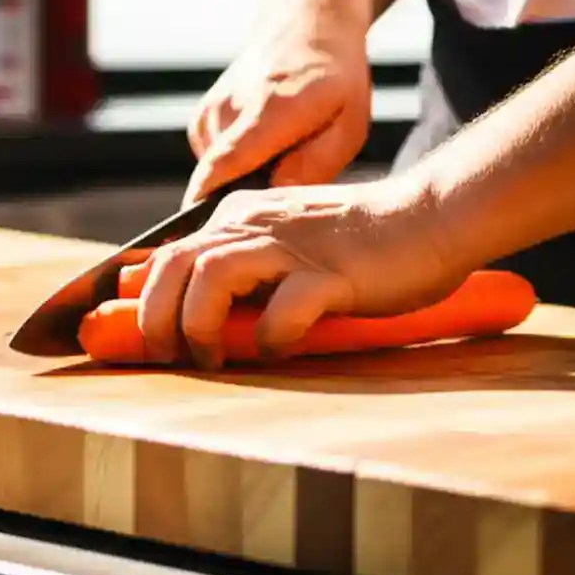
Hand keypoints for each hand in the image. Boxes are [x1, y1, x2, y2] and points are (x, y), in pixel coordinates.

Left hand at [136, 177, 466, 369]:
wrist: (429, 217)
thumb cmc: (357, 244)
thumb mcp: (284, 243)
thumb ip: (243, 265)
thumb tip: (193, 311)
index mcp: (239, 217)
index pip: (167, 254)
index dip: (145, 302)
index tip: (150, 342)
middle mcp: (254, 224)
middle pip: (174, 264)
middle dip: (157, 318)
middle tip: (169, 356)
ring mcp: (292, 246)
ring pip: (212, 277)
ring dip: (200, 325)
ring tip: (213, 358)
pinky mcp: (332, 273)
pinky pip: (283, 309)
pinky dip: (272, 337)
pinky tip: (280, 350)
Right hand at [183, 16, 371, 206]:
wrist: (305, 29)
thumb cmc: (335, 81)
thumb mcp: (348, 125)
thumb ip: (315, 164)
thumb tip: (276, 196)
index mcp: (270, 110)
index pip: (225, 165)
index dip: (209, 207)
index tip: (204, 239)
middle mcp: (230, 110)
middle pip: (219, 180)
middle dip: (240, 203)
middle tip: (277, 202)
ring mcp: (210, 113)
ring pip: (217, 174)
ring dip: (244, 181)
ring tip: (280, 160)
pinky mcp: (201, 120)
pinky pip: (213, 162)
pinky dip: (236, 166)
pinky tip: (264, 148)